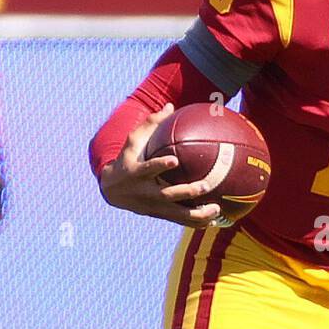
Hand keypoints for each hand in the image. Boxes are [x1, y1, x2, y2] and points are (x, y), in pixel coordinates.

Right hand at [99, 104, 222, 227]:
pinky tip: (216, 221)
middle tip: (205, 186)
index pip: (150, 168)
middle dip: (186, 191)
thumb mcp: (133, 141)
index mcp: (138, 173)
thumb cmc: (127, 159)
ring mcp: (154, 206)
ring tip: (217, 209)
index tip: (174, 161)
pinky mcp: (160, 215)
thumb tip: (171, 106)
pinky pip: (181, 221)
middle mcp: (146, 192)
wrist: (112, 190)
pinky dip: (197, 222)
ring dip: (197, 213)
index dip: (160, 165)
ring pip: (177, 214)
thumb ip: (151, 124)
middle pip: (168, 195)